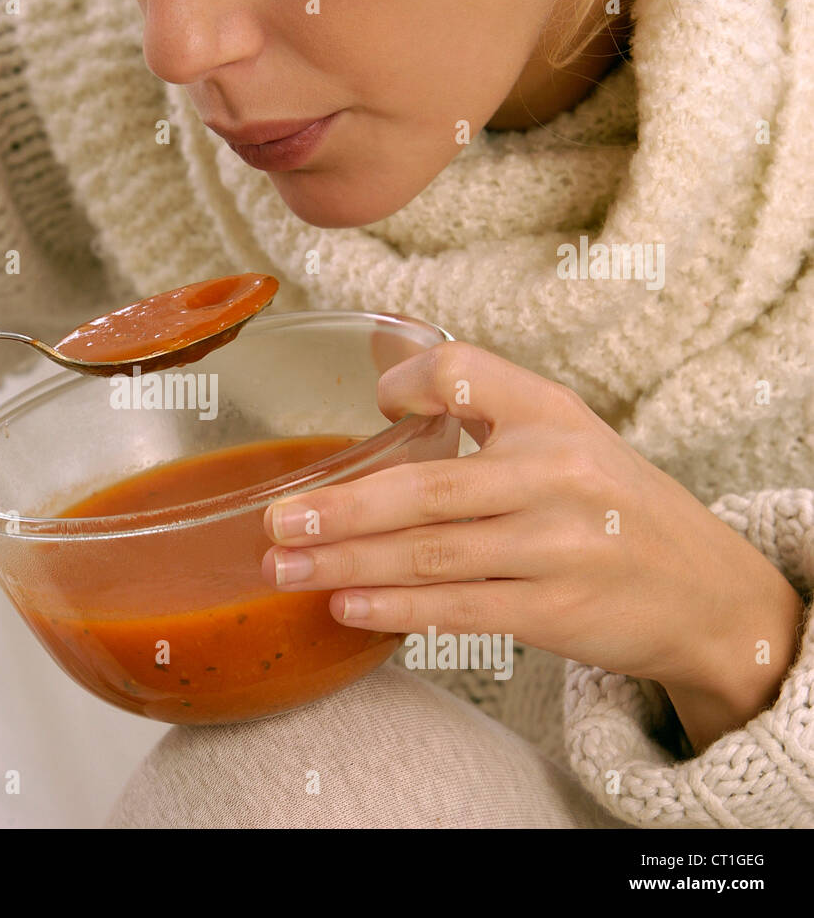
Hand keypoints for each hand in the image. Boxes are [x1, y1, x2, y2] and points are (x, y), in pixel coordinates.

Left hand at [260, 342, 804, 749]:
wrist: (708, 591)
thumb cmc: (613, 504)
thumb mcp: (567, 434)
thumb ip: (485, 405)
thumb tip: (381, 372)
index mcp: (553, 413)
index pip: (464, 372)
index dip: (409, 380)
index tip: (375, 403)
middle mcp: (555, 474)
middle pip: (424, 486)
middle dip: (338, 508)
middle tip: (274, 522)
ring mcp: (557, 547)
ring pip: (429, 555)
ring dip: (345, 563)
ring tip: (284, 569)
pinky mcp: (556, 611)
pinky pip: (458, 610)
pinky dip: (394, 610)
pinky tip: (346, 605)